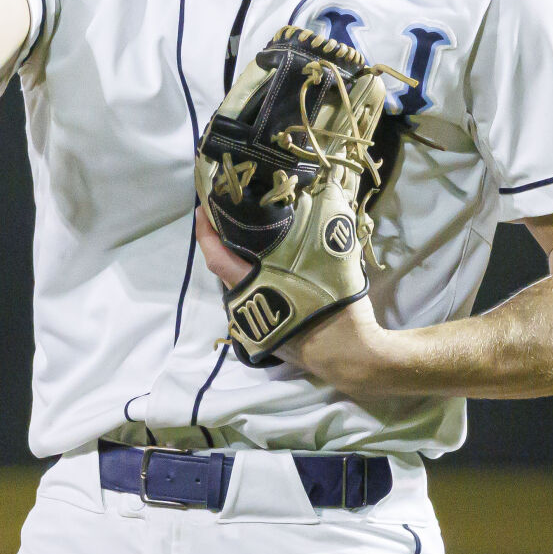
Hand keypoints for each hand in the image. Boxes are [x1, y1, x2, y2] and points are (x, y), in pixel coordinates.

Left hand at [195, 206, 394, 394]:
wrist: (350, 356)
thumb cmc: (339, 307)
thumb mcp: (332, 263)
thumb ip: (321, 231)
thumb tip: (330, 197)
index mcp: (256, 287)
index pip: (217, 257)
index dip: (205, 233)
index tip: (202, 210)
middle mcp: (248, 305)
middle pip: (222, 270)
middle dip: (219, 242)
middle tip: (225, 217)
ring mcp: (255, 323)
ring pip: (236, 285)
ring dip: (236, 262)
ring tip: (245, 237)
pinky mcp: (266, 333)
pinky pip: (252, 298)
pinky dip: (252, 280)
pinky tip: (267, 268)